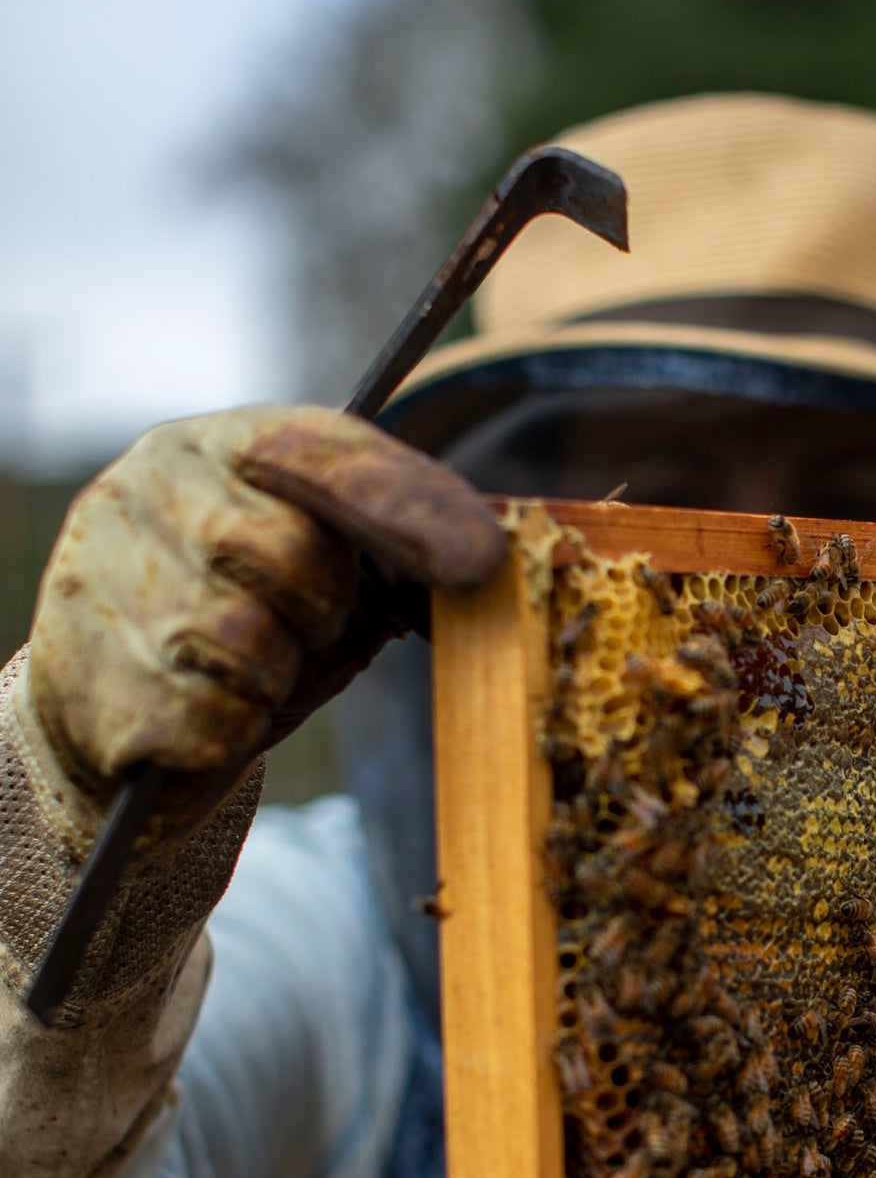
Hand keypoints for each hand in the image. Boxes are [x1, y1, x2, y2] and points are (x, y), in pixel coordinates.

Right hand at [27, 406, 505, 822]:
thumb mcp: (320, 565)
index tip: (480, 560)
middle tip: (303, 625)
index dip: (407, 504)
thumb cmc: (247, 622)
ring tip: (243, 670)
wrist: (109, 700)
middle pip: (288, 552)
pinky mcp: (85, 675)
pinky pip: (207, 721)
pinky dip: (226, 735)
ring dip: (270, 678)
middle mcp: (149, 487)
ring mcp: (105, 575)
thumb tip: (488, 556)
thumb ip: (390, 544)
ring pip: (244, 644)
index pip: (322, 450)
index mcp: (221, 442)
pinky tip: (197, 712)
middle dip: (319, 608)